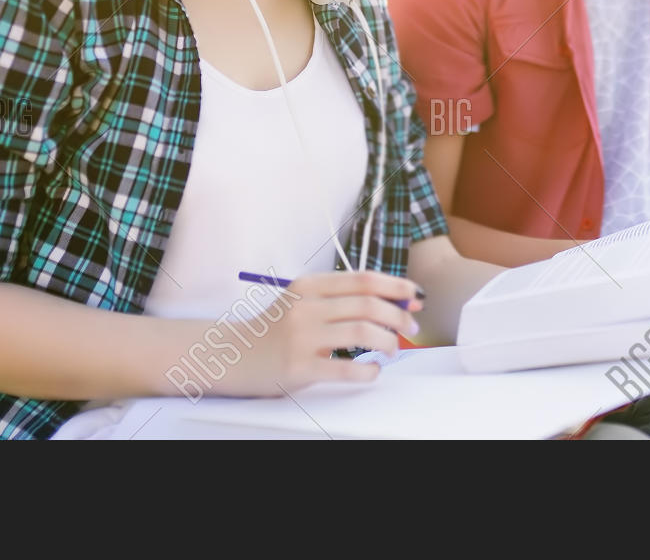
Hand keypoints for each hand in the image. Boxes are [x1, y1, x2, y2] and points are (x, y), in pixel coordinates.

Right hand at [211, 270, 423, 396]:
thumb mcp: (304, 302)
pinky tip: (373, 371)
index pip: (364, 279)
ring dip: (389, 342)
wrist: (234, 355)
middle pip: (368, 305)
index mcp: (309, 286)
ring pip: (362, 333)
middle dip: (399, 316)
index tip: (416, 296)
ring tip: (394, 349)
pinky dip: (368, 371)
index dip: (396, 286)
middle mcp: (306, 307)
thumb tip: (395, 300)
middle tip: (412, 327)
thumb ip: (342, 299)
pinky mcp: (298, 367)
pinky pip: (344, 368)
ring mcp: (301, 337)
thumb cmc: (278, 328)